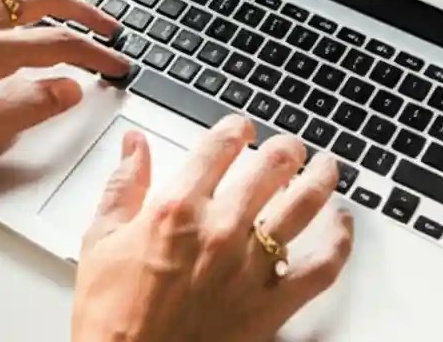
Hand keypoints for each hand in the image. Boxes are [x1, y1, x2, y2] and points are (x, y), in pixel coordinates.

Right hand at [72, 115, 354, 341]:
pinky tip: (342, 225)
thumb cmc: (111, 316)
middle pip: (272, 166)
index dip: (237, 127)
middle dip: (286, 148)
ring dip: (320, 178)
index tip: (242, 127)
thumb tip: (135, 145)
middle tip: (290, 147)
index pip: (220, 146)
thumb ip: (122, 185)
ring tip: (326, 167)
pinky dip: (339, 241)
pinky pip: (321, 266)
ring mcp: (250, 265)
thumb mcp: (100, 240)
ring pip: (304, 205)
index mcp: (176, 209)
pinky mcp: (272, 303)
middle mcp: (220, 230)